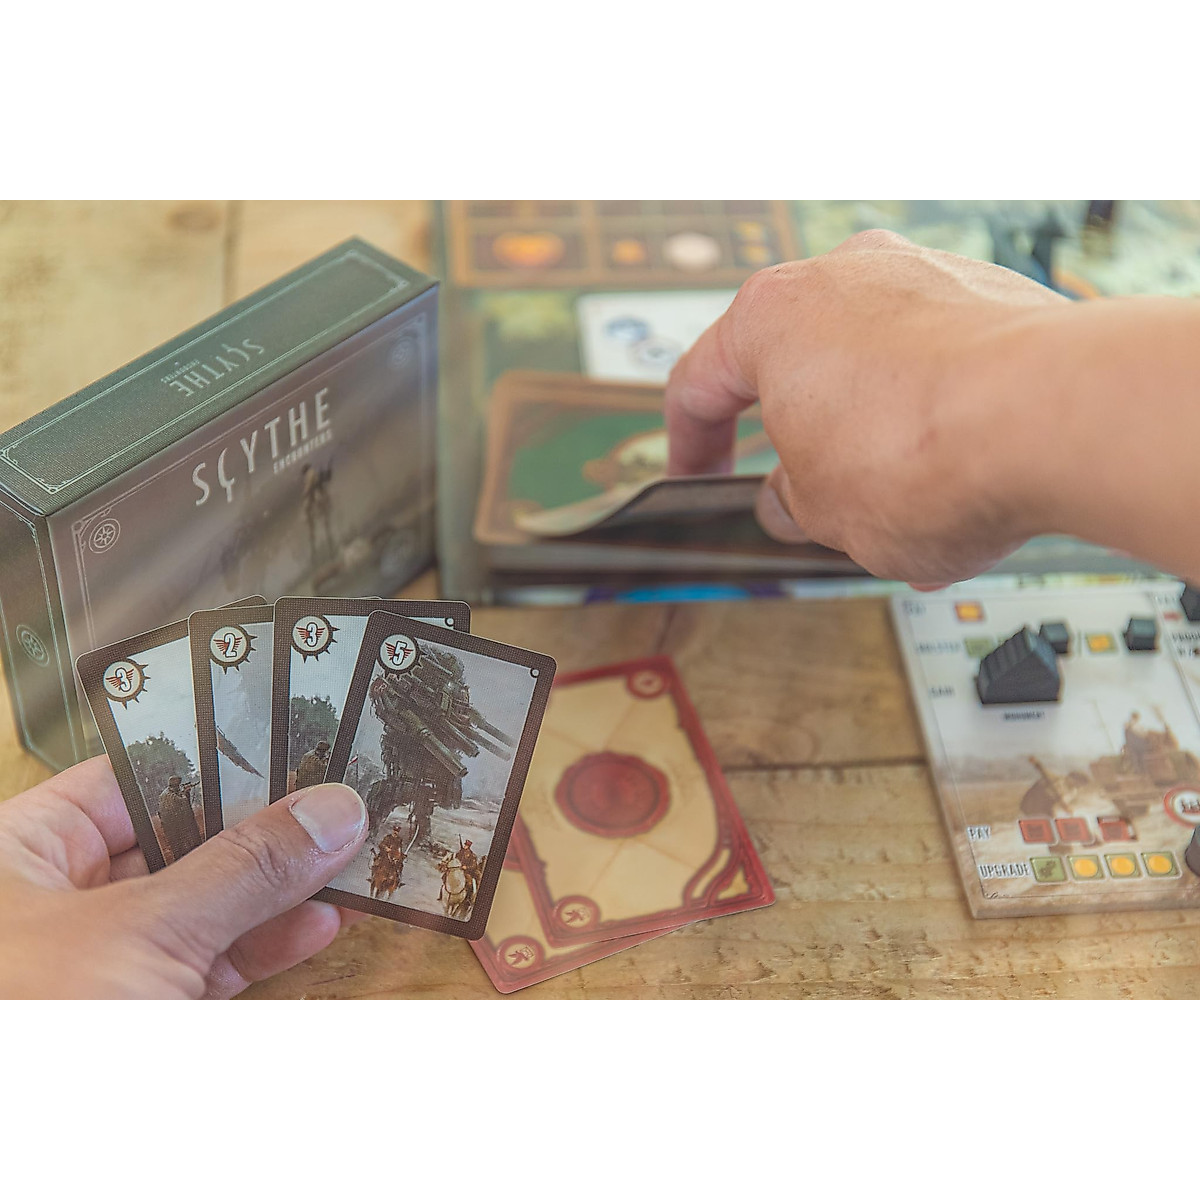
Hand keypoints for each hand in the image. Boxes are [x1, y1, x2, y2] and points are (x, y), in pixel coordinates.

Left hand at [0, 756, 369, 997]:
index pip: (128, 778)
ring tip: (348, 858)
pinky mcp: (137, 1015)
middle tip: (335, 797)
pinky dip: (265, 944)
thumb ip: (243, 867)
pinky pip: (210, 961)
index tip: (294, 739)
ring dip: (279, 886)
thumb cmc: (36, 1030)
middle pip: (175, 839)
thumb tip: (328, 810)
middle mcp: (54, 904)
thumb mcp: (143, 937)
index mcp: (18, 858)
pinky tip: (318, 921)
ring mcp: (99, 964)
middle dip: (262, 825)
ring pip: (203, 902)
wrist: (34, 1172)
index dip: (212, 756)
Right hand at [664, 230, 1068, 586]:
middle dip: (802, 444)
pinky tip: (954, 486)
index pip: (701, 383)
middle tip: (807, 498)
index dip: (691, 446)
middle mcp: (847, 275)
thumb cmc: (925, 452)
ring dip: (874, 442)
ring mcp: (927, 277)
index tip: (699, 477)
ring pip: (876, 374)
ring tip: (897, 511)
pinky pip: (941, 370)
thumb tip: (792, 498)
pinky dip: (936, 424)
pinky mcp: (996, 297)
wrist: (1057, 421)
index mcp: (774, 315)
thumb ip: (789, 501)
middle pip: (799, 371)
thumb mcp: (818, 514)